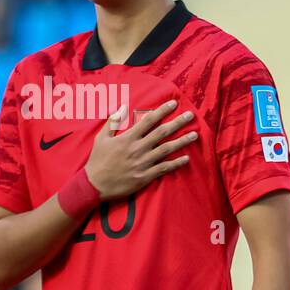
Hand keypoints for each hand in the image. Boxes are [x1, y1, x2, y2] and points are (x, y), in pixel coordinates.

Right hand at [84, 99, 198, 200]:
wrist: (94, 185)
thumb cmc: (97, 160)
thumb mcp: (101, 138)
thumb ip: (112, 122)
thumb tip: (120, 107)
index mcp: (128, 138)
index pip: (148, 120)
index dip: (162, 111)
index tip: (173, 104)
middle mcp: (138, 149)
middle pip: (162, 132)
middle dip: (178, 122)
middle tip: (190, 115)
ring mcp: (143, 163)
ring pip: (167, 149)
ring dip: (182, 141)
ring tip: (195, 135)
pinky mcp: (146, 176)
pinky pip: (164, 168)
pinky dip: (176, 163)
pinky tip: (187, 158)